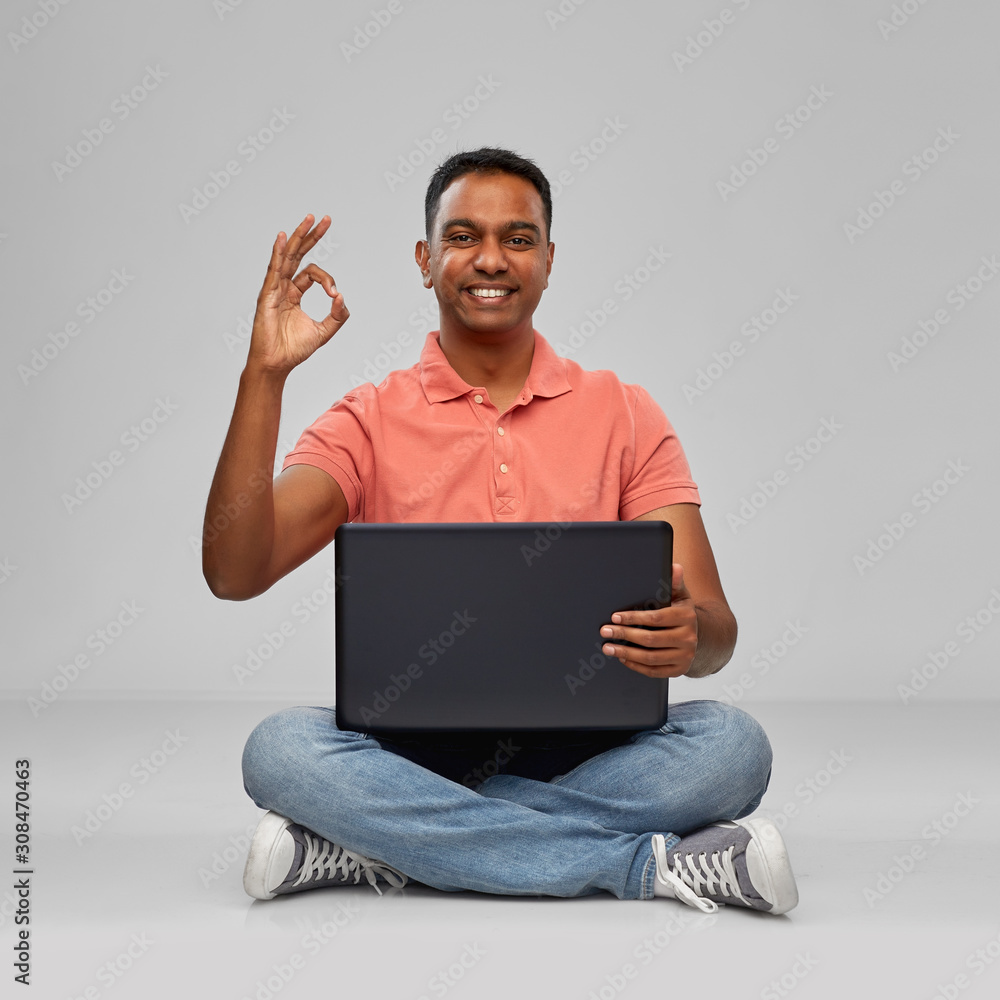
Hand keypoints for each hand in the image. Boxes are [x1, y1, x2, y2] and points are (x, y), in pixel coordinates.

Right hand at [247, 214, 348, 376]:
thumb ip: (337, 316)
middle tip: (324, 218)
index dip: (328, 280)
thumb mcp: (324, 331)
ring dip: (299, 237)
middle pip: (298, 255)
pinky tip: (284, 238)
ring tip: (309, 219)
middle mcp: (283, 287)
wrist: (277, 364)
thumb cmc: (294, 349)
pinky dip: (278, 254)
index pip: (312, 274)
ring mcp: (274, 289)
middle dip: (312, 236)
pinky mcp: (267, 295)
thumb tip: (341, 297)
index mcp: (294, 294)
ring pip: (287, 257)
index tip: (334, 294)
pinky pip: (273, 270)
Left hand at [599, 563, 697, 677]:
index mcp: (687, 617)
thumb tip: (674, 566)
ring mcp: (685, 657)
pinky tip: (623, 658)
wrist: (700, 637)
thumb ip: (675, 582)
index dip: (633, 618)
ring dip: (625, 653)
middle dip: (624, 635)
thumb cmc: (681, 612)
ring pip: (650, 658)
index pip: (655, 618)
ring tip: (608, 648)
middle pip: (650, 639)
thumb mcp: (680, 596)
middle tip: (605, 631)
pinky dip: (636, 666)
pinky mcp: (679, 671)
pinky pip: (654, 671)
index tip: (615, 617)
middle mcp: (689, 638)